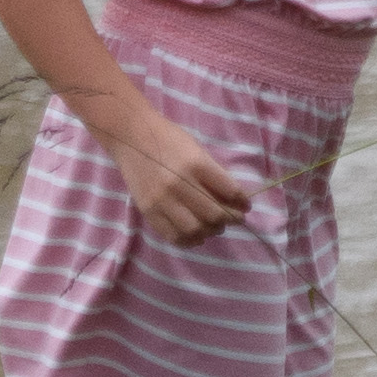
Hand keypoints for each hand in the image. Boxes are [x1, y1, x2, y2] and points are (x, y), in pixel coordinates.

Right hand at [106, 103, 258, 243]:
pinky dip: (189, 240)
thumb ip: (213, 174)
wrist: (131, 136)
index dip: (242, 202)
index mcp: (197, 165)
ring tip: (213, 227)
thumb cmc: (168, 138)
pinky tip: (196, 235)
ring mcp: (162, 200)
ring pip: (195, 230)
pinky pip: (173, 235)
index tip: (245, 206)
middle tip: (233, 218)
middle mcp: (180, 184)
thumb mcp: (196, 149)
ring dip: (210, 231)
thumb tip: (233, 199)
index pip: (230, 191)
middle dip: (230, 219)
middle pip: (214, 214)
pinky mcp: (148, 211)